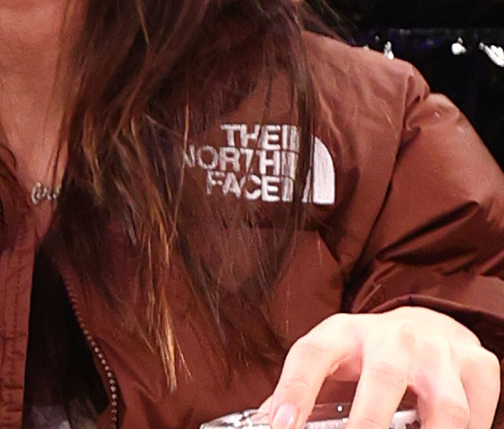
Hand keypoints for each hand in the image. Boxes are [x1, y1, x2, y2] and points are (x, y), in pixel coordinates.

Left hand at [263, 308, 499, 428]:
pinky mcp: (478, 365)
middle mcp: (393, 337)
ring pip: (445, 406)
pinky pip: (477, 413)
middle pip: (383, 379)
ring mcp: (439, 351)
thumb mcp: (331, 357)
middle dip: (370, 423)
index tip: (280, 425)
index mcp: (344, 332)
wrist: (426, 324)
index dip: (294, 391)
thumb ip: (304, 388)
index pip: (312, 354)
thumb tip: (265, 421)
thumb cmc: (368, 350)